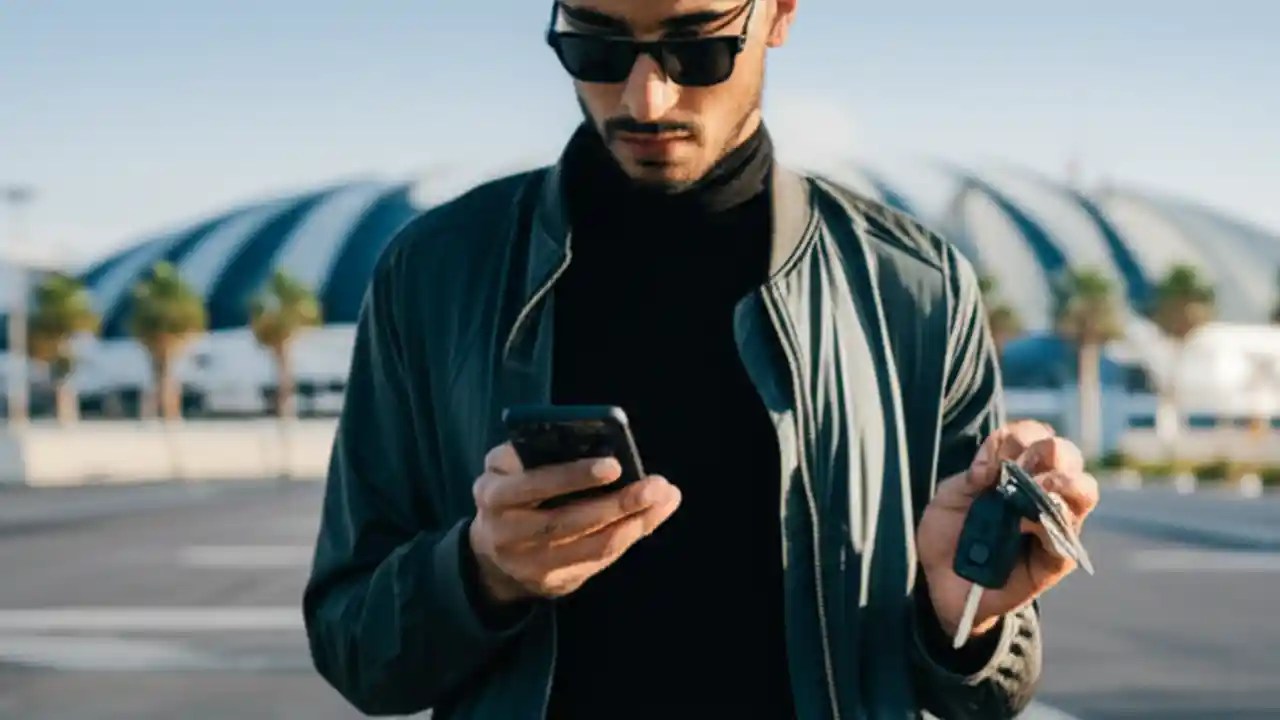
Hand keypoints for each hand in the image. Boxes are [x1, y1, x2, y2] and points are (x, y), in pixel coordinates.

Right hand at [467, 443, 681, 604]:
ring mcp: (530, 565)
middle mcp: (507, 534)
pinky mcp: (555, 584)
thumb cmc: (514, 490)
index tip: (614, 465)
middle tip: (656, 485)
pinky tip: (650, 516)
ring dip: (633, 523)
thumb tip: (601, 440)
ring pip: (591, 547)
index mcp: (493, 495)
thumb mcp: (510, 466)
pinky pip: (599, 561)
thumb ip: (540, 451)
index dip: (573, 476)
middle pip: (568, 522)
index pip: (533, 485)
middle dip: (616, 503)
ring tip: (663, 498)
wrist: (493, 551)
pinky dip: (629, 536)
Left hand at [917, 421, 1099, 637]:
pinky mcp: (1058, 557)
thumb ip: (973, 476)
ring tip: (1034, 488)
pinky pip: (1065, 532)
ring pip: (1084, 489)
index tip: (985, 462)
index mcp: (1019, 470)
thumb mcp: (950, 497)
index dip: (1016, 437)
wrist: (941, 582)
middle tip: (1020, 467)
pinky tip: (1022, 523)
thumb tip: (993, 466)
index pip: (1036, 435)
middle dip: (1048, 452)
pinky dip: (1046, 521)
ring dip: (1059, 481)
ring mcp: (1056, 523)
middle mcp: (1044, 491)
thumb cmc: (947, 535)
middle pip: (1068, 454)